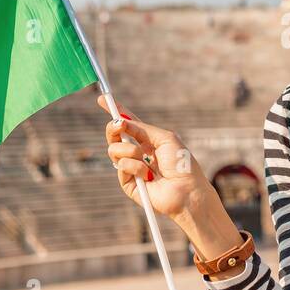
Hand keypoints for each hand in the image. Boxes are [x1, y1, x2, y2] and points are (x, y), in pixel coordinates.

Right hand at [99, 95, 212, 222]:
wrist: (186, 190)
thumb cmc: (181, 164)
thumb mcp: (165, 138)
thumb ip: (142, 129)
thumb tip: (122, 122)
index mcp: (149, 141)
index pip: (129, 125)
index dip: (117, 112)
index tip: (103, 99)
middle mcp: (138, 153)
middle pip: (115, 136)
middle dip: (113, 127)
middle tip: (119, 125)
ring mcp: (132, 168)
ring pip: (114, 149)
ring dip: (129, 149)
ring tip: (144, 157)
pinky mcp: (128, 183)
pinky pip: (120, 165)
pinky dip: (134, 166)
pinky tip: (148, 175)